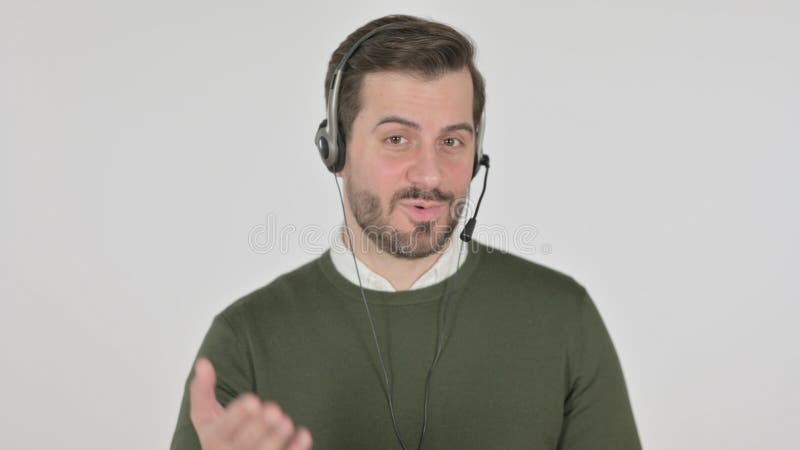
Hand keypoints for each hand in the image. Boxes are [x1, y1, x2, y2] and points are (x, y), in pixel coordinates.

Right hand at [189, 357, 312, 449]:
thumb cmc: (220, 433)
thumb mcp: (204, 415)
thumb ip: (201, 390)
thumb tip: (203, 362)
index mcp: (213, 440)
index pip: (223, 429)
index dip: (238, 416)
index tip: (253, 401)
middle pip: (245, 443)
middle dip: (260, 426)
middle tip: (274, 410)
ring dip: (276, 438)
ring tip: (285, 421)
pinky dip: (295, 449)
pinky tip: (303, 434)